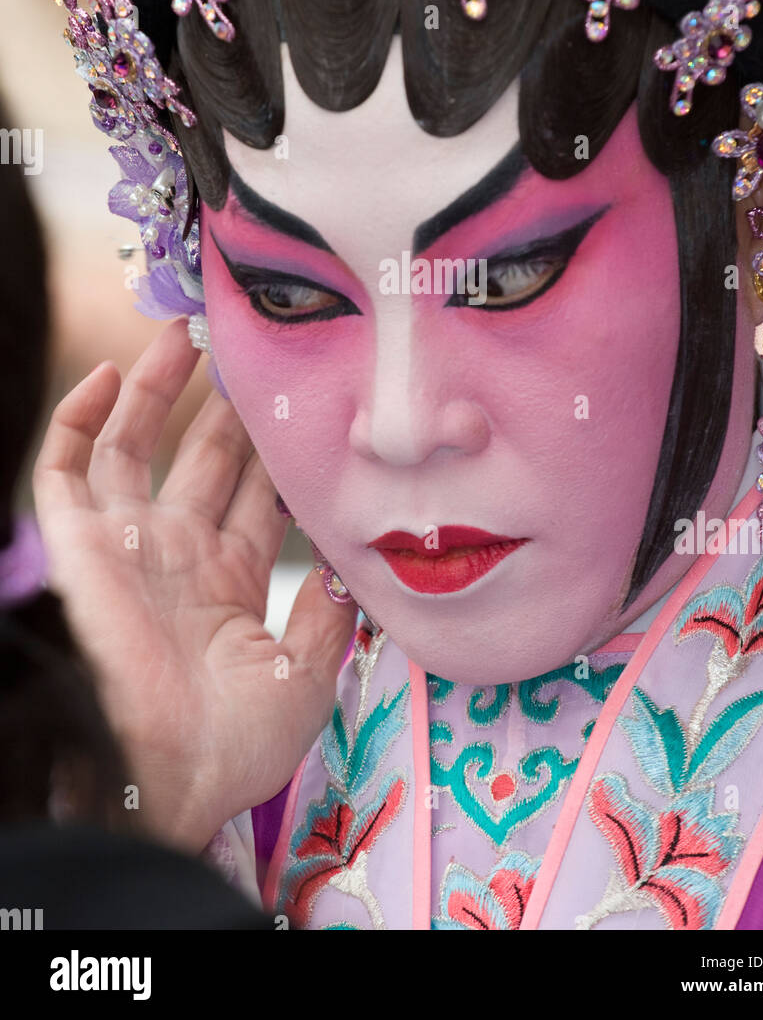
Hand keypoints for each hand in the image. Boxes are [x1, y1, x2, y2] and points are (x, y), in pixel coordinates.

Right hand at [33, 318, 355, 852]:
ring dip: (156, 388)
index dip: (274, 446)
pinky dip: (79, 419)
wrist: (169, 775)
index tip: (299, 394)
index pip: (254, 493)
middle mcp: (176, 553)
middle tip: (248, 345)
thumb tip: (353, 570)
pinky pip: (65, 469)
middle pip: (202, 457)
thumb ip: (328, 617)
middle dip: (225, 405)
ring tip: (183, 332)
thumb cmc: (235, 741)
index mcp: (229, 581)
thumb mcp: (307, 676)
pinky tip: (111, 373)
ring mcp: (125, 545)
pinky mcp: (77, 543)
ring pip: (134, 445)